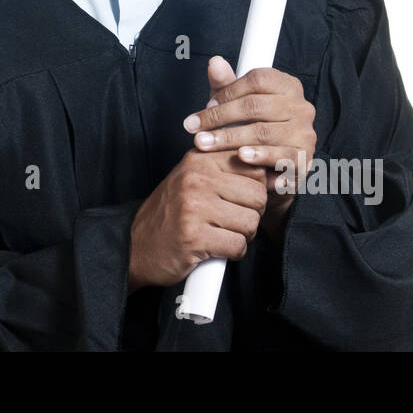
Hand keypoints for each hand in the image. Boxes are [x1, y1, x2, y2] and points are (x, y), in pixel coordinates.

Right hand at [128, 148, 268, 292]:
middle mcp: (196, 178)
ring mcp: (194, 207)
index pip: (253, 167)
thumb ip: (227, 172)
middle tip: (233, 222)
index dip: (255, 189)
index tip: (241, 200)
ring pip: (250, 223)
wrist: (136, 245)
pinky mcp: (194, 237)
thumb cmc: (172, 213)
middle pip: (257, 196)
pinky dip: (233, 253)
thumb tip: (277, 175)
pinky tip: (216, 249)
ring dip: (243, 235)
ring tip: (223, 234)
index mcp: (199, 160)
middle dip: (252, 215)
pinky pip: (238, 246)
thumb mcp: (193, 179)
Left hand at [184, 56, 316, 235]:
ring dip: (230, 139)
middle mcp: (301, 106)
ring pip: (263, 132)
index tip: (206, 105)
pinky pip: (281, 156)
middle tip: (195, 131)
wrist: (272, 168)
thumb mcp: (236, 104)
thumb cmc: (251, 129)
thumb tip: (214, 62)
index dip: (228, 91)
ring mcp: (304, 132)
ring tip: (206, 145)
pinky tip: (241, 158)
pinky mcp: (304, 157)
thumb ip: (226, 84)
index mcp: (287, 86)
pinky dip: (260, 157)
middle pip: (256, 106)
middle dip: (220, 118)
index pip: (257, 80)